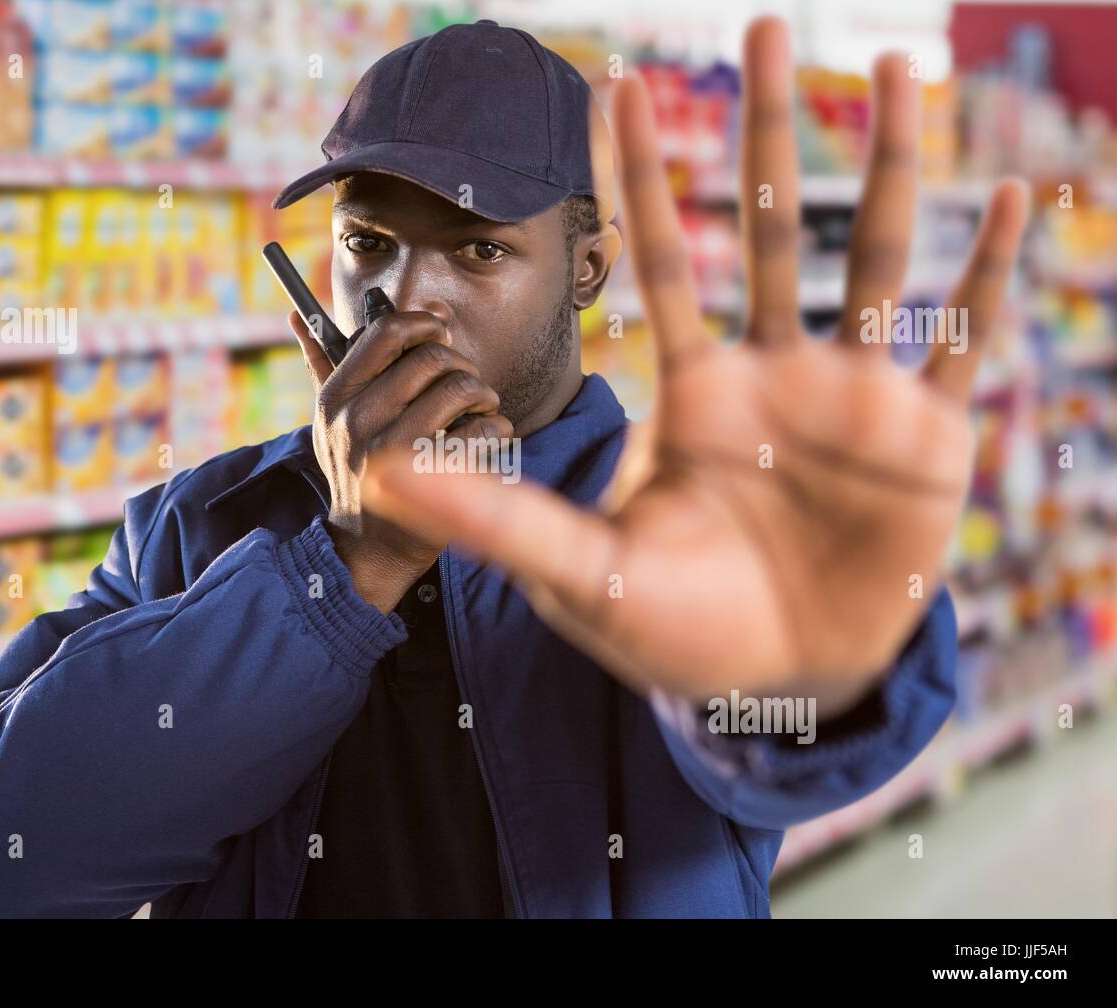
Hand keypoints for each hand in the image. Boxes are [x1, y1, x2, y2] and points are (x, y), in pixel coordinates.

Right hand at [289, 307, 514, 611]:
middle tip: (466, 380)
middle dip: (461, 364)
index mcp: (338, 398)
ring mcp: (396, 450)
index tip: (440, 332)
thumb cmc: (355, 471)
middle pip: (431, 359)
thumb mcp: (329, 422)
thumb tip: (299, 317)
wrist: (367, 546)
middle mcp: (361, 420)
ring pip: (461, 389)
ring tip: (482, 406)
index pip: (385, 334)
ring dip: (483, 393)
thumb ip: (322, 366)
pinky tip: (492, 432)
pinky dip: (497, 426)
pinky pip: (481, 429)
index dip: (423, 323)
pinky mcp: (432, 479)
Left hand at [358, 17, 1029, 715]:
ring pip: (874, 256)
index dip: (641, 177)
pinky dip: (988, 272)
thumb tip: (388, 474)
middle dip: (768, 130)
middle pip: (772, 226)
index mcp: (697, 392)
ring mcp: (854, 396)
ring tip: (897, 68)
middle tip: (768, 23)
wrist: (781, 685)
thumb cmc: (681, 630)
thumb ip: (500, 519)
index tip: (617, 85)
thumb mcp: (584, 575)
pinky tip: (1011, 197)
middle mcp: (775, 372)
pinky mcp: (927, 437)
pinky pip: (963, 337)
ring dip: (885, 163)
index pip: (662, 261)